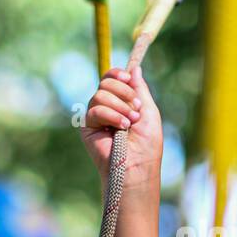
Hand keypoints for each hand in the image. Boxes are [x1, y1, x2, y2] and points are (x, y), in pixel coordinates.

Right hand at [80, 62, 162, 187]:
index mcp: (121, 102)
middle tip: (136, 111)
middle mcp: (107, 107)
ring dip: (119, 106)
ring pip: (100, 94)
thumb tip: (135, 68)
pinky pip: (95, 109)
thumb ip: (140, 90)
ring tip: (130, 123)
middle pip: (106, 82)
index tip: (128, 80)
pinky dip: (111, 116)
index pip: (112, 79)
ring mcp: (96, 117)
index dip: (118, 75)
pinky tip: (121, 128)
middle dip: (124, 93)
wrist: (137, 167)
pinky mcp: (87, 127)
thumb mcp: (148, 112)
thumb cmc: (147, 145)